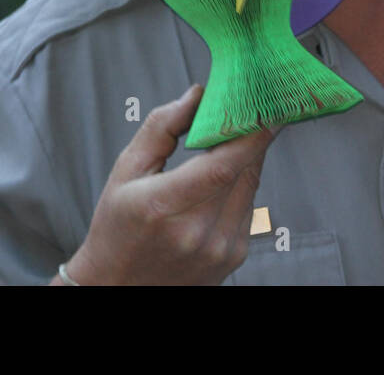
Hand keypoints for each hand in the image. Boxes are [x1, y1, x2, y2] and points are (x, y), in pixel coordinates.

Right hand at [62, 84, 276, 284]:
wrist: (118, 288)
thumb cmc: (117, 228)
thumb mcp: (126, 171)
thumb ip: (161, 127)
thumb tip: (198, 95)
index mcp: (164, 207)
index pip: (222, 166)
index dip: (251, 133)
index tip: (266, 105)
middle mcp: (198, 233)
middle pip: (244, 170)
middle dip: (250, 135)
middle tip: (250, 106)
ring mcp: (220, 249)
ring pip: (251, 185)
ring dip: (247, 158)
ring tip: (231, 140)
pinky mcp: (235, 256)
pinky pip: (249, 205)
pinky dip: (242, 184)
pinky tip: (224, 178)